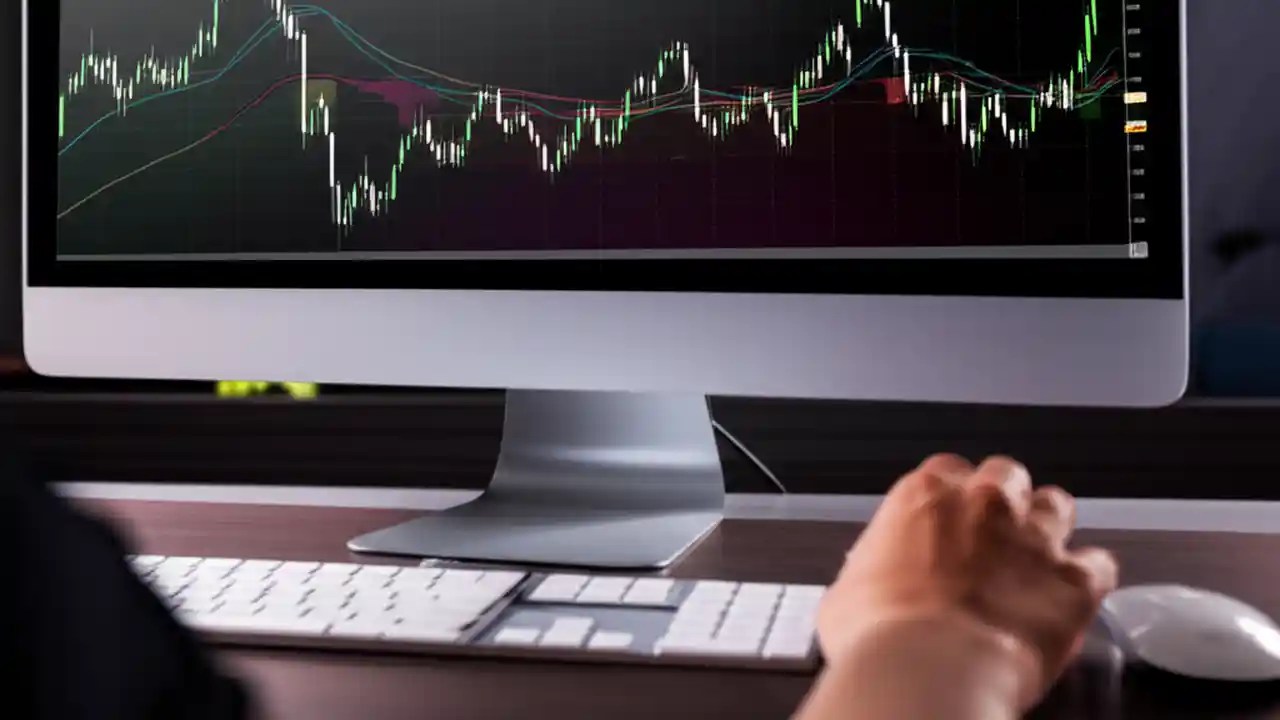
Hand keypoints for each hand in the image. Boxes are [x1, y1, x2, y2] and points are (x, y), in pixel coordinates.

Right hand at [817, 454, 1118, 711]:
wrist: (927, 668)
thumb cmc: (879, 634)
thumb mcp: (848, 591)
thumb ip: (872, 570)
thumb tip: (869, 584)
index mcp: (924, 496)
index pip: (946, 471)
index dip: (949, 498)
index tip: (945, 522)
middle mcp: (984, 504)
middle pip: (1006, 475)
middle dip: (1002, 501)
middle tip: (992, 536)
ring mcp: (1035, 538)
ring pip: (1057, 504)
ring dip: (1049, 526)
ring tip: (1038, 557)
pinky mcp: (1075, 581)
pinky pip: (1100, 564)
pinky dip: (1089, 577)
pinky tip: (1073, 595)